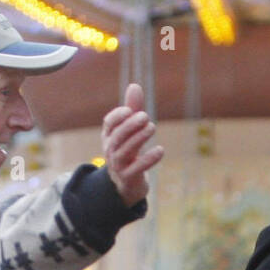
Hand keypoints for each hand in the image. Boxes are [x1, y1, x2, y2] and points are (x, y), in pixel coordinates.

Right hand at [100, 83, 163, 207]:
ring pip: (125, 151)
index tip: (130, 110)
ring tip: (152, 127)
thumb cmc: (129, 151)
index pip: (109, 123)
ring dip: (139, 138)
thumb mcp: (130, 131)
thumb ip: (133, 109)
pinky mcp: (128, 178)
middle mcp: (111, 150)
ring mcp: (118, 166)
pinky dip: (149, 159)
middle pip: (117, 137)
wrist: (127, 184)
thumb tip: (134, 85)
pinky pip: (137, 169)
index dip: (118, 116)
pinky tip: (160, 150)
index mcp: (109, 136)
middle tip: (145, 116)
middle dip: (130, 125)